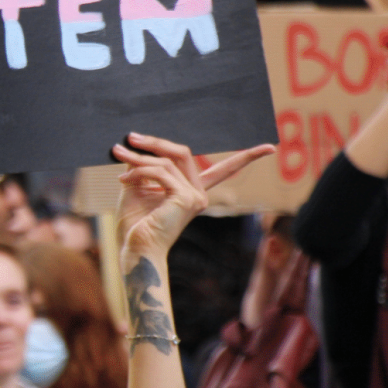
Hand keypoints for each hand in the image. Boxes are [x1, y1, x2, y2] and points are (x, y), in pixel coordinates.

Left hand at [112, 134, 272, 258]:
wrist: (135, 249)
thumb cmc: (134, 223)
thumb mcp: (137, 186)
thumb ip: (142, 166)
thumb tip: (136, 144)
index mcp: (192, 191)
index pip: (225, 170)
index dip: (247, 157)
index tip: (270, 148)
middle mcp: (199, 194)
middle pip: (184, 153)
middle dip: (156, 142)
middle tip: (130, 137)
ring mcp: (195, 197)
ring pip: (166, 161)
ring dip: (138, 158)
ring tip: (118, 157)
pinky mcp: (186, 199)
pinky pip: (160, 172)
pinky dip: (139, 171)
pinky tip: (124, 180)